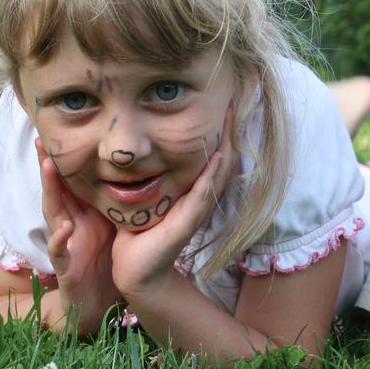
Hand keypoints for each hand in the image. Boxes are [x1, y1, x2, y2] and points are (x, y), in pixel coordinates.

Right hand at [37, 138, 117, 332]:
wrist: (99, 301)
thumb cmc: (105, 259)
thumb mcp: (112, 224)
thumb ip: (116, 200)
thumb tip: (137, 172)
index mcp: (81, 213)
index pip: (71, 181)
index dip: (66, 158)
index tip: (62, 131)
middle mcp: (69, 223)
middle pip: (55, 189)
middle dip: (47, 164)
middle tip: (42, 138)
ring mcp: (64, 243)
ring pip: (52, 211)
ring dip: (49, 189)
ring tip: (48, 166)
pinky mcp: (64, 266)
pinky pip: (58, 250)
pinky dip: (58, 239)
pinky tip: (62, 228)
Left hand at [111, 104, 234, 299]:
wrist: (135, 270)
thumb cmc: (138, 232)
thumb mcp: (145, 194)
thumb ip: (149, 174)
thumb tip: (140, 148)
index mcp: (191, 189)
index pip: (212, 153)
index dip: (219, 129)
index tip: (221, 100)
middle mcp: (200, 196)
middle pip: (223, 156)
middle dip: (228, 129)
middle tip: (234, 98)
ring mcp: (197, 208)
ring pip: (220, 170)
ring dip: (227, 143)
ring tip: (231, 116)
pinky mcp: (188, 220)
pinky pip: (204, 191)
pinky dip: (213, 172)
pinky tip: (219, 154)